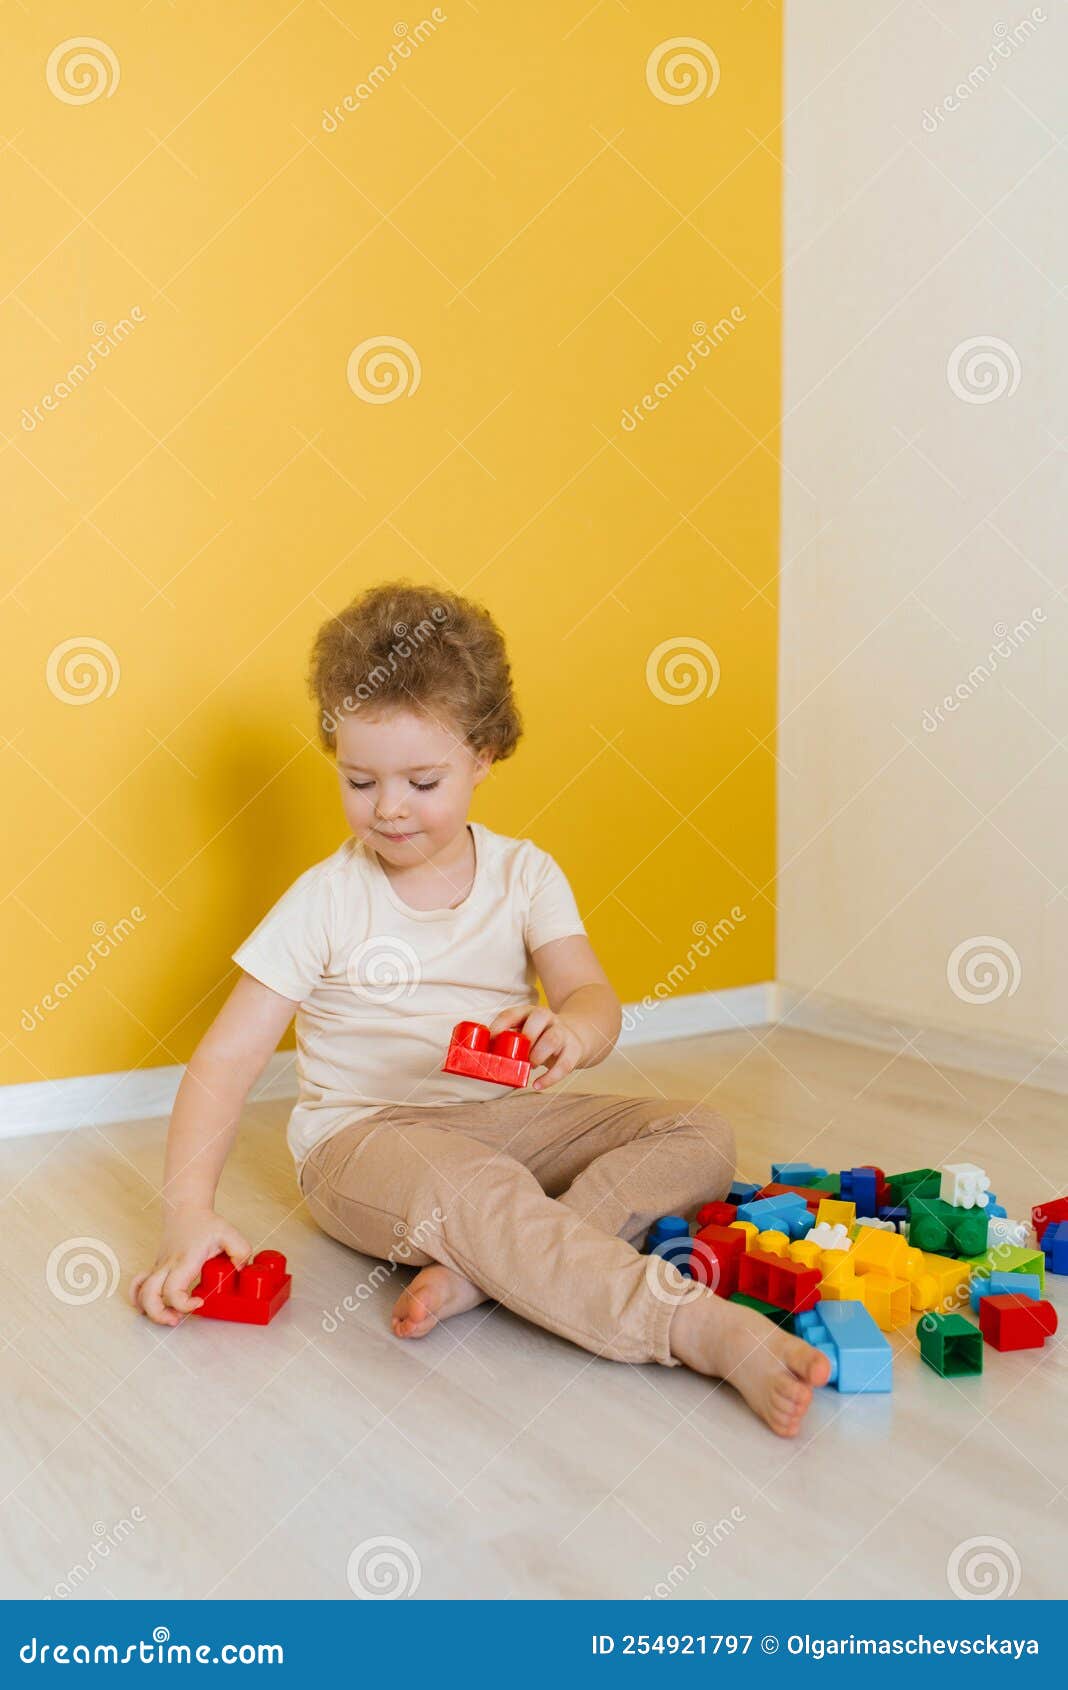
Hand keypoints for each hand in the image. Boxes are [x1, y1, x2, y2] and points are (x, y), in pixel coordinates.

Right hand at [129, 1208, 251, 1327]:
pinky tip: (149, 1308)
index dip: (184, 1304)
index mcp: (184, 1260)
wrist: (185, 1208)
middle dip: (160, 1314)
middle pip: (150, 1296)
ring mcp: (158, 1267)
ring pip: (140, 1292)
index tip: (200, 1301)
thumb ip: (241, 1251)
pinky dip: (138, 1299)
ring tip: (168, 1315)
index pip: (173, 1291)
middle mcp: (167, 1266)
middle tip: (177, 1319)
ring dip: (149, 1310)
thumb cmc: (204, 1222)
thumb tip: (240, 1271)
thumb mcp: (229, 1233)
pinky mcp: (155, 1268)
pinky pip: (138, 1285)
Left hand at [490, 1004, 589, 1090]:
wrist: (576, 1037)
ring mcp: (563, 1032)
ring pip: (552, 1038)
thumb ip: (507, 1041)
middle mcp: (548, 1018)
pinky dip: (550, 1078)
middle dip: (526, 1035)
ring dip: (537, 1055)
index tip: (490, 1038)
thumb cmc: (540, 1038)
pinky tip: (537, 1085)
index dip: (501, 1024)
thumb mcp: (524, 1033)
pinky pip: (565, 1064)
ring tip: (528, 1067)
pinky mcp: (574, 1050)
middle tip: (516, 1054)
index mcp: (529, 1013)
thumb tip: (482, 1058)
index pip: (514, 1013)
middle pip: (540, 1016)